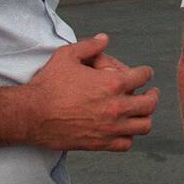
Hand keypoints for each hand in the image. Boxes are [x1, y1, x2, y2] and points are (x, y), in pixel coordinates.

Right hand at [26, 34, 159, 150]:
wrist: (31, 114)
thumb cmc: (48, 85)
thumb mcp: (66, 55)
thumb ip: (89, 46)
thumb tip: (104, 39)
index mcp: (112, 83)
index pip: (143, 76)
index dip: (146, 72)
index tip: (145, 73)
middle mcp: (116, 106)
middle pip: (150, 103)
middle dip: (152, 95)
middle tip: (150, 93)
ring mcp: (111, 127)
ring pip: (144, 125)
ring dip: (145, 117)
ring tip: (141, 113)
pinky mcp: (101, 143)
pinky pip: (126, 144)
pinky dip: (129, 137)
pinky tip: (124, 130)